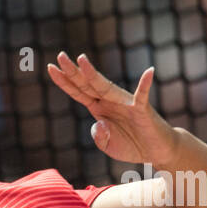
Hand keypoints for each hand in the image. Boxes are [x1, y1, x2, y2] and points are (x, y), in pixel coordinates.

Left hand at [46, 52, 179, 164]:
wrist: (155, 151)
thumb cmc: (131, 145)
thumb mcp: (107, 145)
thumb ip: (98, 136)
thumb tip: (99, 123)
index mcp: (99, 108)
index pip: (78, 92)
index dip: (65, 81)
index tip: (50, 68)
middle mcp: (110, 101)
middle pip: (87, 84)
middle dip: (73, 71)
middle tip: (59, 56)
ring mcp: (125, 103)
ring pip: (105, 87)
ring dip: (92, 74)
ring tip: (81, 59)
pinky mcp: (142, 110)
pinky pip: (142, 96)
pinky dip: (145, 84)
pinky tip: (149, 72)